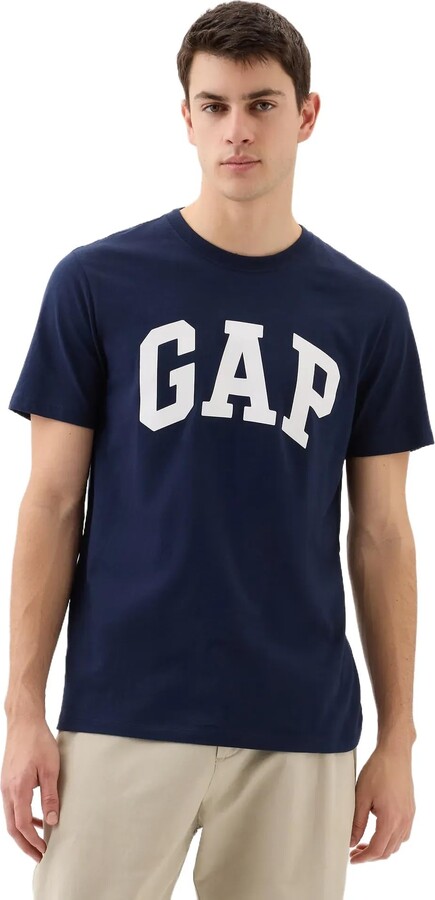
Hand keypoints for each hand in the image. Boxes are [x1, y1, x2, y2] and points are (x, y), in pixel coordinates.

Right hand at [1, 718, 59, 862]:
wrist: (24, 722)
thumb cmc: (38, 741)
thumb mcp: (50, 769)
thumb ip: (50, 796)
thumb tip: (52, 821)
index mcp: (17, 790)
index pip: (23, 825)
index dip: (33, 841)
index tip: (44, 851)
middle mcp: (7, 791)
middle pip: (12, 827)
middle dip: (25, 844)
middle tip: (39, 856)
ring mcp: (5, 785)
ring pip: (11, 817)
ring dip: (23, 831)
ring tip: (39, 841)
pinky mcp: (7, 780)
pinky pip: (12, 805)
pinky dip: (22, 816)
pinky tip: (36, 816)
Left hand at [349, 744, 415, 862]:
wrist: (395, 753)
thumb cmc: (378, 770)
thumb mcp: (361, 796)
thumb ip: (356, 822)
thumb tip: (351, 842)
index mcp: (391, 820)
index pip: (377, 850)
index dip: (363, 858)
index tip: (352, 859)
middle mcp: (403, 821)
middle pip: (388, 851)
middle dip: (370, 855)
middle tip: (354, 852)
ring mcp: (409, 816)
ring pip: (396, 844)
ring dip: (381, 848)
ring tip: (364, 842)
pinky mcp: (410, 810)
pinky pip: (403, 834)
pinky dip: (391, 839)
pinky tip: (379, 831)